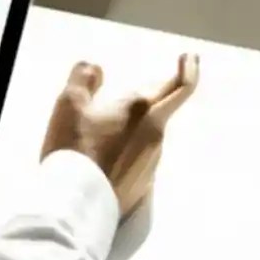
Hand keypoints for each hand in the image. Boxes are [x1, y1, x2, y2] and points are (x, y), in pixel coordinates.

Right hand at [41, 53, 199, 216]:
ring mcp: (152, 162)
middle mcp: (155, 135)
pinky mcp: (143, 185)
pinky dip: (128, 150)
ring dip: (134, 127)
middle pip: (161, 111)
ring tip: (105, 129)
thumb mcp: (69, 103)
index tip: (191, 57)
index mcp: (141, 110)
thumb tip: (95, 67)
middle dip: (154, 97)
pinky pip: (139, 158)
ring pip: (149, 135)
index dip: (189, 69)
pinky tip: (106, 156)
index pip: (179, 86)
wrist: (77, 201)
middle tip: (140, 89)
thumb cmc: (74, 146)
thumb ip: (83, 78)